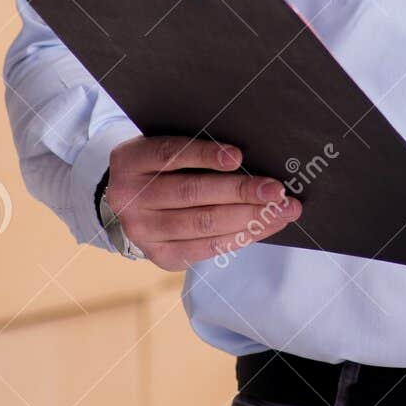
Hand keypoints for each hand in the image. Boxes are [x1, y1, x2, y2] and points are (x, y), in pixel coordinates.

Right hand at [105, 134, 300, 270]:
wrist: (124, 206)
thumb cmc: (158, 168)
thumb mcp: (161, 148)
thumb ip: (192, 149)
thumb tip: (246, 155)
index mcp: (131, 161)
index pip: (170, 154)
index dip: (205, 155)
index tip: (238, 156)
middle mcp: (131, 198)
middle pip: (191, 193)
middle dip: (240, 192)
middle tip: (277, 190)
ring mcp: (143, 231)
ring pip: (202, 224)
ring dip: (248, 218)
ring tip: (281, 211)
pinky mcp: (160, 256)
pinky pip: (205, 249)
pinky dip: (239, 237)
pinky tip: (263, 227)